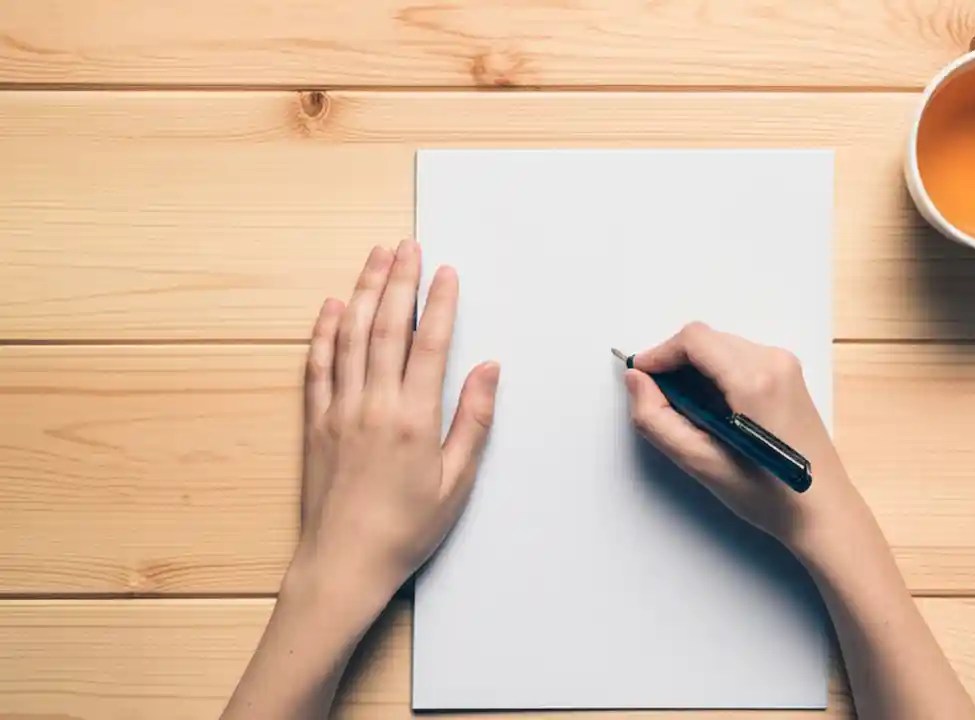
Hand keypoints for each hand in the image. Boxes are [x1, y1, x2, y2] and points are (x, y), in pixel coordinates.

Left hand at [291, 240, 499, 610]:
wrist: (344, 564)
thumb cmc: (406, 530)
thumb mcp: (457, 482)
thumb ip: (473, 420)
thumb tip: (488, 369)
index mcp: (414, 419)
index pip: (430, 344)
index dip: (440, 302)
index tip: (446, 270)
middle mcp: (373, 405)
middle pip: (386, 326)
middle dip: (399, 281)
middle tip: (408, 245)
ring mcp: (339, 410)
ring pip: (350, 336)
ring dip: (363, 291)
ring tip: (375, 258)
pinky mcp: (316, 423)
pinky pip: (318, 364)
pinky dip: (324, 331)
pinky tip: (333, 307)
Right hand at [624, 322, 858, 555]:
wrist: (822, 510)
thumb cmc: (769, 495)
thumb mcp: (701, 462)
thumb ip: (657, 419)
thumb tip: (637, 381)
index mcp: (755, 380)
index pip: (693, 339)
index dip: (659, 355)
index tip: (642, 379)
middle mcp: (774, 362)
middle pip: (707, 340)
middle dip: (677, 365)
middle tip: (665, 405)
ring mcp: (786, 366)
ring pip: (721, 348)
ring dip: (697, 372)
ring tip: (694, 416)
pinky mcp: (789, 375)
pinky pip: (739, 359)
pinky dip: (717, 376)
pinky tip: (717, 413)